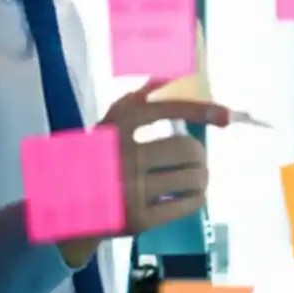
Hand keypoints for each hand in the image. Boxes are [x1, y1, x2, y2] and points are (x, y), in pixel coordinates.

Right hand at [58, 79, 229, 266]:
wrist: (67, 206)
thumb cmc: (97, 158)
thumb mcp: (110, 124)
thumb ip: (140, 99)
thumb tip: (170, 73)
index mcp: (116, 128)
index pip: (167, 111)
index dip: (201, 111)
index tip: (226, 115)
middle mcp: (123, 158)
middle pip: (187, 149)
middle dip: (199, 154)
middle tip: (197, 159)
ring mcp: (131, 191)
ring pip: (191, 178)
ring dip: (202, 175)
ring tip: (197, 176)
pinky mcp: (139, 219)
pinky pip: (186, 204)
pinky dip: (197, 196)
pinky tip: (193, 193)